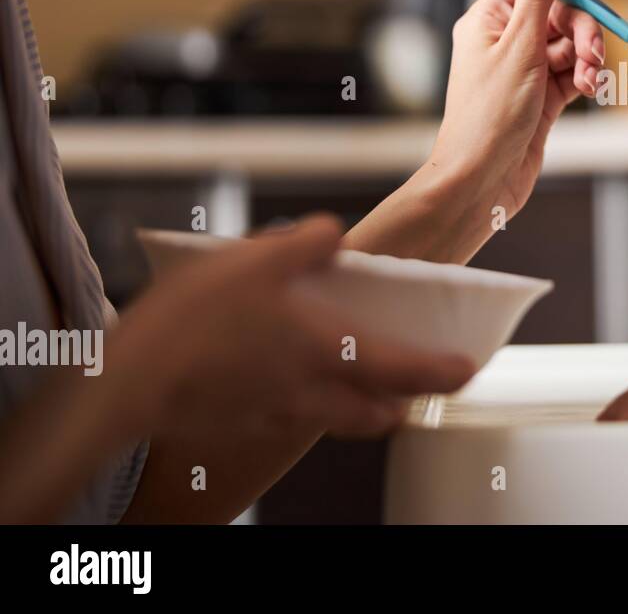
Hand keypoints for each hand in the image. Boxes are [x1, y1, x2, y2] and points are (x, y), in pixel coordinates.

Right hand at [111, 214, 477, 438]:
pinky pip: (289, 420)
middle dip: (403, 403)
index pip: (404, 371)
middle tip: (415, 390)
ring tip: (360, 386)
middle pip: (377, 414)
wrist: (127, 383)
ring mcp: (275, 416)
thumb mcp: (255, 260)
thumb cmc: (195, 321)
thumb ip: (305, 246)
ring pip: (336, 421)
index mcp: (325, 351)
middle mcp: (310, 393)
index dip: (442, 372)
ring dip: (359, 408)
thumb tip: (336, 234)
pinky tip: (285, 380)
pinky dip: (305, 406)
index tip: (469, 369)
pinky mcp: (241, 424)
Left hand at [432, 0, 603, 220]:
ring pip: (571, 43)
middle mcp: (506, 39)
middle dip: (581, 27)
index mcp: (489, 18)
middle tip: (588, 52)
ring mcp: (526, 69)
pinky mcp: (543, 96)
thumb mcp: (520, 44)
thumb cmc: (490, 115)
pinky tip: (589, 89)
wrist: (483, 181)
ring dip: (587, 56)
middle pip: (559, 10)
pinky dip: (586, 77)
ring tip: (587, 80)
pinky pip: (574, 71)